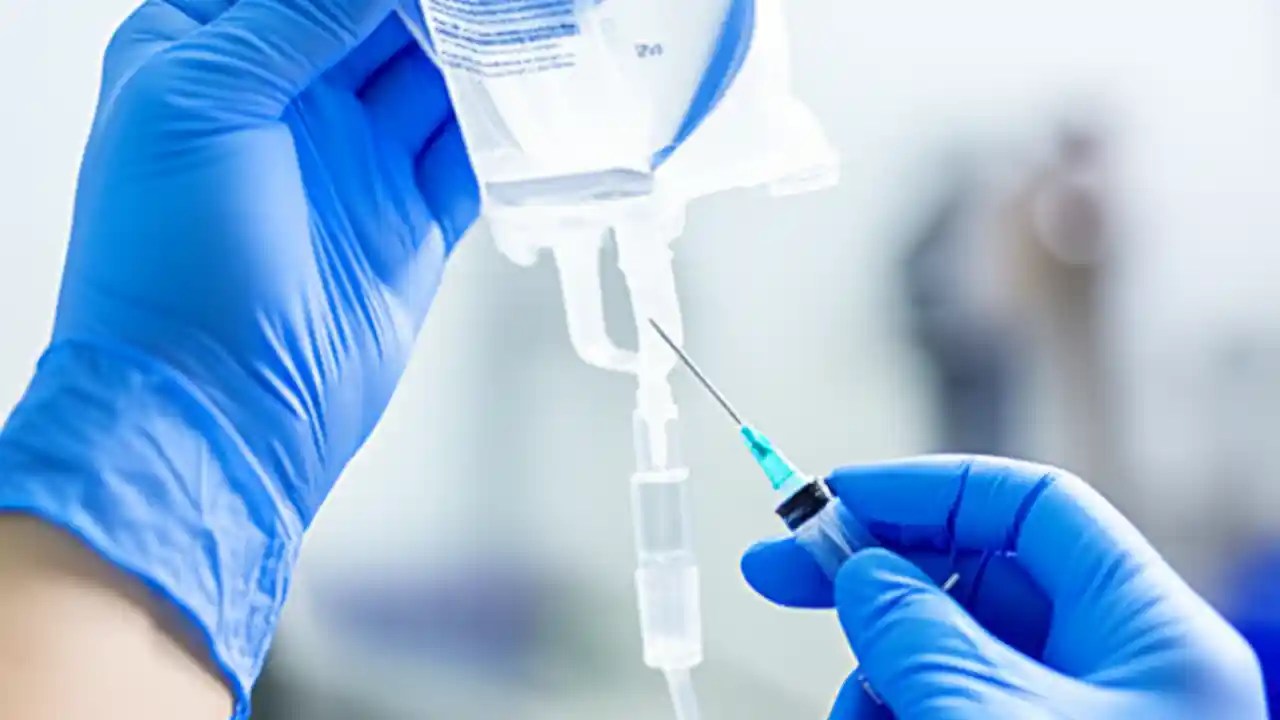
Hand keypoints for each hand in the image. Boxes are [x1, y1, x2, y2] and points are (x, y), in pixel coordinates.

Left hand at [0, 0, 474, 713]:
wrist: (222, 408)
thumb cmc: (167, 265)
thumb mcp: (200, 101)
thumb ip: (291, 21)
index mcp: (208, 58)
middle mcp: (285, 104)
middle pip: (375, 22)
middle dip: (430, 7)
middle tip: (490, 3)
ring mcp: (352, 163)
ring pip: (433, 79)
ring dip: (478, 50)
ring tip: (528, 25)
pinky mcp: (406, 224)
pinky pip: (467, 157)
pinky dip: (502, 128)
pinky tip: (530, 99)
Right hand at [741, 456, 1265, 718]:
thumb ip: (921, 634)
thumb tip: (865, 574)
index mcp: (1144, 633)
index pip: (1030, 507)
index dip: (925, 489)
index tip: (830, 500)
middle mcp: (1115, 671)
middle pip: (976, 581)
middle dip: (875, 583)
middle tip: (775, 576)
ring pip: (947, 659)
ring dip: (876, 679)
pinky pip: (945, 715)